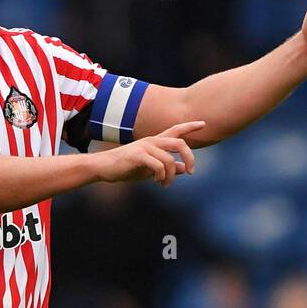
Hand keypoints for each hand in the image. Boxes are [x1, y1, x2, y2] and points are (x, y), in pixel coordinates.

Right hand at [90, 121, 204, 186]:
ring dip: (171, 174)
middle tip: (192, 171)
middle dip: (189, 156)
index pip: (175, 130)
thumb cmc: (126, 168)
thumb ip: (168, 167)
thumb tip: (186, 169)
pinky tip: (158, 182)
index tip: (203, 123)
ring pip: (169, 159)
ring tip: (165, 184)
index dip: (190, 126)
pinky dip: (161, 176)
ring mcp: (144, 147)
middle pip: (179, 142)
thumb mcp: (150, 169)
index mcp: (155, 142)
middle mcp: (151, 141)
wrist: (103, 168)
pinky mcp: (138, 156)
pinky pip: (158, 165)